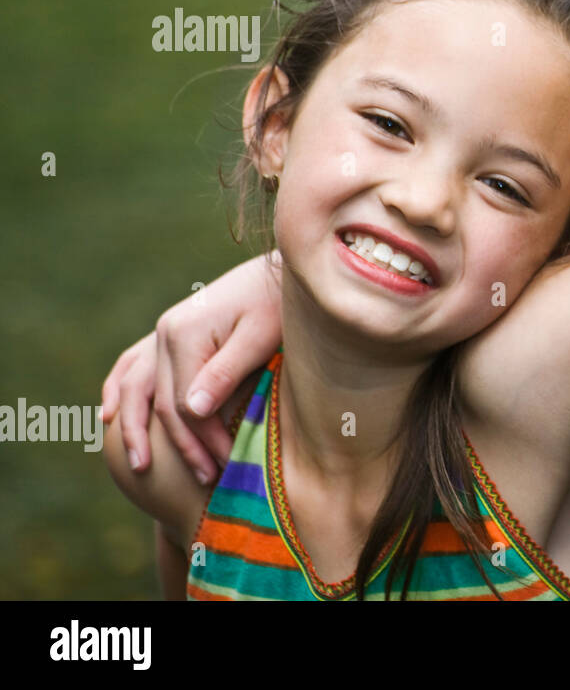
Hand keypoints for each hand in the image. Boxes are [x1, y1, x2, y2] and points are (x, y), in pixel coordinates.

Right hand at [101, 253, 283, 483]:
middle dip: (184, 445)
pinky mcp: (170, 330)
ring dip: (137, 428)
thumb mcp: (260, 336)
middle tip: (207, 478)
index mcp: (184, 334)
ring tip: (141, 467)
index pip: (185, 404)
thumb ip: (225, 372)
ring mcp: (163, 330)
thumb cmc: (277, 302)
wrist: (280, 269)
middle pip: (163, 402)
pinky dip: (119, 389)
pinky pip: (133, 364)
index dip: (204, 440)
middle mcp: (165, 332)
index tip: (227, 464)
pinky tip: (110, 415)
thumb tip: (192, 411)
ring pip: (136, 388)